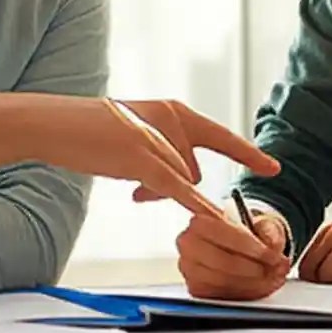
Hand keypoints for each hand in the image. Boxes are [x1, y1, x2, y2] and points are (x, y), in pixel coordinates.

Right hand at [60, 98, 279, 217]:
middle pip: (193, 170)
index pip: (220, 136)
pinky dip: (200, 207)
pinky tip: (219, 222)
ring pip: (179, 182)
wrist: (56, 124)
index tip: (275, 169)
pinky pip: (178, 190)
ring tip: (122, 171)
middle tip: (133, 177)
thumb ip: (160, 158)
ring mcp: (159, 139)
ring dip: (155, 188)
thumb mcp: (135, 138)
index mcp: (175, 110)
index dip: (248, 155)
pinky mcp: (142, 159)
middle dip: (170, 182)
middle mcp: (174, 120)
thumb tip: (172, 188)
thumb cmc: (92, 131)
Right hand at [177, 213, 288, 299]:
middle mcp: (188, 243)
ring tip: (270, 278)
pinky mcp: (195, 287)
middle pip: (223, 262)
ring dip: (252, 283)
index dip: (252, 248)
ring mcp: (189, 267)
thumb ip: (268, 232)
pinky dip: (244, 293)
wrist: (236, 247)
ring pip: (223, 281)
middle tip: (274, 270)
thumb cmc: (244, 234)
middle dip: (254, 269)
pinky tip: (257, 285)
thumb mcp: (261, 225)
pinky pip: (220, 295)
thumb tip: (271, 244)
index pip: (225, 234)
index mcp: (201, 221)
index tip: (273, 256)